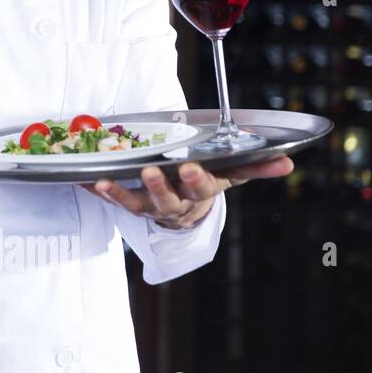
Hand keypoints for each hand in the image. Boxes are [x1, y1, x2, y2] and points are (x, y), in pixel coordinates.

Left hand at [80, 155, 293, 228]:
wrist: (187, 210)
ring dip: (121, 192)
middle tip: (151, 171)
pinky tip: (83, 181)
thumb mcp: (230, 172)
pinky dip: (99, 192)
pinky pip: (114, 200)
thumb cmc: (206, 180)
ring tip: (104, 181)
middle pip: (168, 197)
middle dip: (160, 185)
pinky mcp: (132, 206)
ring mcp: (152, 207)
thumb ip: (256, 166)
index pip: (203, 185)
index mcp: (202, 190)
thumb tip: (288, 162)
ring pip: (139, 203)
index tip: (190, 166)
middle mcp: (176, 202)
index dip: (196, 177)